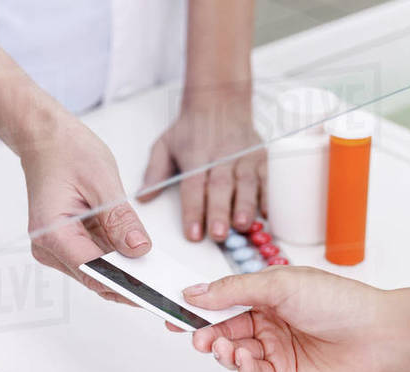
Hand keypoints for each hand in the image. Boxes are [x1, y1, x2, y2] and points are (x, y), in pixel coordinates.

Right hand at [22, 111, 151, 302]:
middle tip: (164, 285)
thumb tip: (139, 249)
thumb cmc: (65, 151)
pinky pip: (97, 261)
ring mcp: (56, 249)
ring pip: (98, 274)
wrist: (44, 139)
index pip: (92, 271)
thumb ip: (121, 219)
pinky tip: (140, 257)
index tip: (152, 290)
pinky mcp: (68, 245)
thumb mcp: (102, 180)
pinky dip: (118, 260)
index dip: (125, 284)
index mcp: (52, 232)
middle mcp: (49, 247)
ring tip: (157, 272)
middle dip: (130, 283)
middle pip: (96, 278)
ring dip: (125, 272)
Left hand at [140, 100, 264, 241]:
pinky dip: (267, 197)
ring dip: (245, 206)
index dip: (193, 210)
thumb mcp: (165, 144)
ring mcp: (243, 156)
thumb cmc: (192, 128)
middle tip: (218, 234)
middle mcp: (221, 156)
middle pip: (220, 186)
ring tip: (242, 226)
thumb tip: (142, 197)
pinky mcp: (261, 158)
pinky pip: (266, 178)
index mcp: (195, 155)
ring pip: (245, 183)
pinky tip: (266, 214)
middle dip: (219, 212)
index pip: (193, 186)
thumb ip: (154, 172)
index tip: (193, 233)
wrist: (220, 98)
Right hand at [183, 267, 399, 371]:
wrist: (376, 336)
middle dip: (206, 333)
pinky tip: (245, 358)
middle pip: (224, 329)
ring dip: (223, 350)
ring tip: (223, 347)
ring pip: (234, 353)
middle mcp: (269, 322)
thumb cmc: (338, 301)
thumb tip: (196, 291)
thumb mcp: (280, 283)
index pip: (223, 300)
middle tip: (194, 336)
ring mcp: (275, 350)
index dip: (198, 307)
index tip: (174, 311)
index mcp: (267, 294)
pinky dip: (243, 367)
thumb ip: (235, 289)